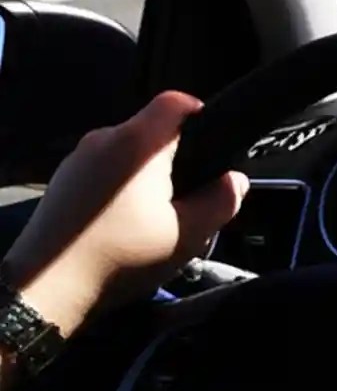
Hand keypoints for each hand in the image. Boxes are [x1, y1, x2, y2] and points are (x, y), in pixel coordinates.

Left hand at [2, 91, 247, 335]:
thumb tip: (235, 180)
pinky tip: (122, 222)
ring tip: (154, 216)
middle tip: (188, 197)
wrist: (46, 288)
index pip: (176, 102)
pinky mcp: (62, 178)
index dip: (201, 113)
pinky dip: (121, 185)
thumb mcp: (187, 235)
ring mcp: (78, 157)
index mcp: (139, 144)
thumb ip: (221, 201)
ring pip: (128, 150)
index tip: (213, 147)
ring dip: (146, 174)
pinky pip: (105, 167)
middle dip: (176, 156)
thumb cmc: (121, 256)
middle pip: (152, 129)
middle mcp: (105, 138)